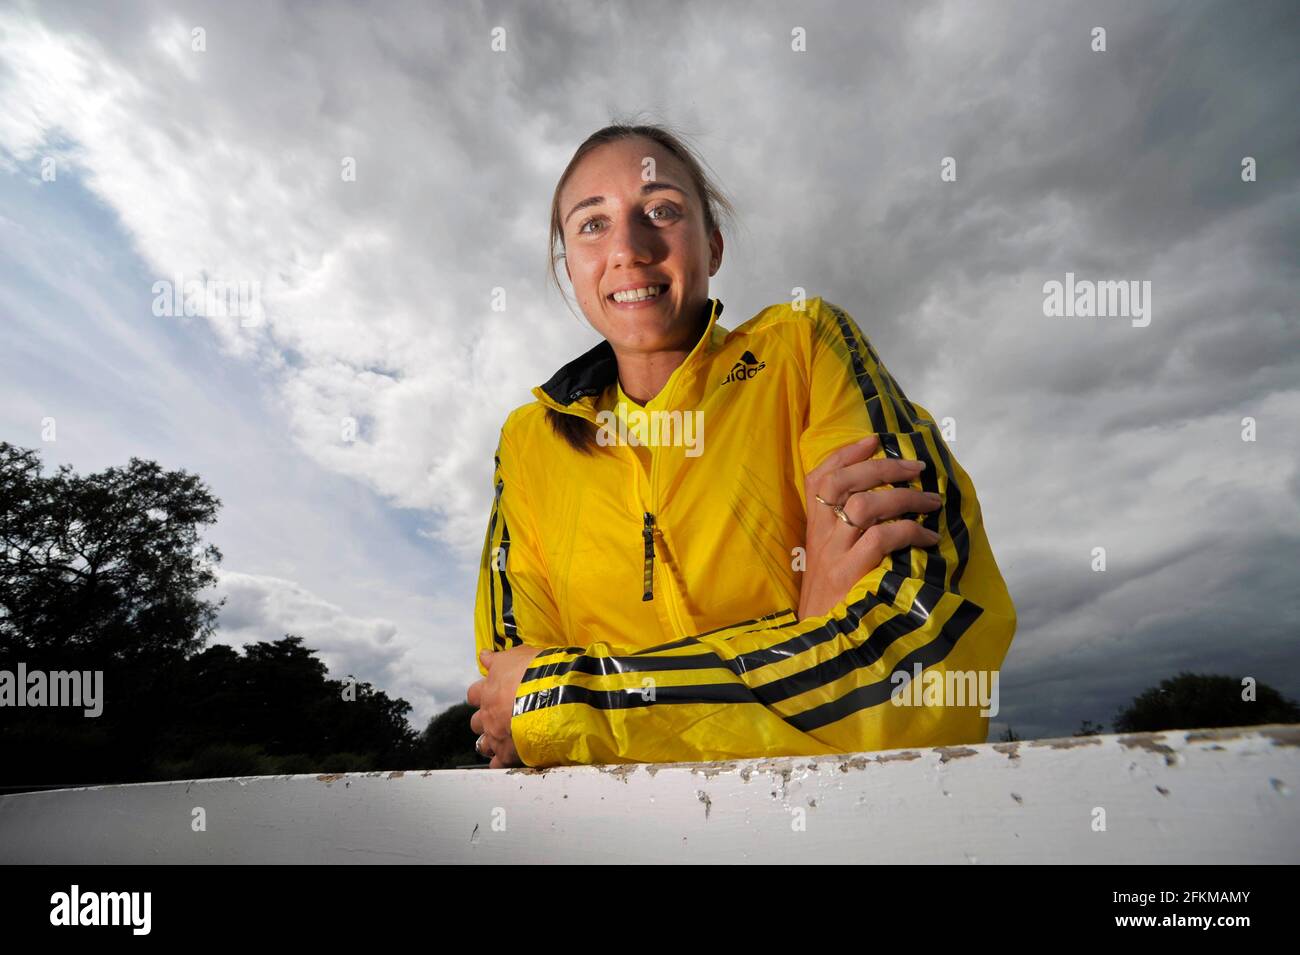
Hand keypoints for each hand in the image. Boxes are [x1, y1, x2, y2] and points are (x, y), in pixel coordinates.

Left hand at [466, 645, 542, 767]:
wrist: (554, 696)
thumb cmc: (539, 673)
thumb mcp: (519, 655)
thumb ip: (500, 658)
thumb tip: (485, 655)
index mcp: (490, 689)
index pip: (474, 693)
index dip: (481, 694)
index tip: (490, 693)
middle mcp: (488, 712)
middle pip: (476, 721)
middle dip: (485, 721)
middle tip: (500, 718)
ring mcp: (496, 734)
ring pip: (482, 744)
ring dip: (491, 742)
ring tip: (504, 741)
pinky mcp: (507, 752)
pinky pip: (498, 763)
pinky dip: (502, 762)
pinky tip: (510, 759)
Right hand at [797, 434, 941, 619]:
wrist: (816, 645)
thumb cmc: (830, 603)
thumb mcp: (828, 563)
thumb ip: (844, 536)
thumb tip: (883, 508)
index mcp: (813, 530)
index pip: (818, 479)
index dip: (845, 454)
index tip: (873, 441)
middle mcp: (820, 537)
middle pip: (843, 483)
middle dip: (883, 467)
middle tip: (916, 466)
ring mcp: (834, 555)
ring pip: (866, 506)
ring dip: (903, 496)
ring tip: (931, 499)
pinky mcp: (851, 575)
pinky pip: (882, 539)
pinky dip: (909, 530)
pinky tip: (927, 536)